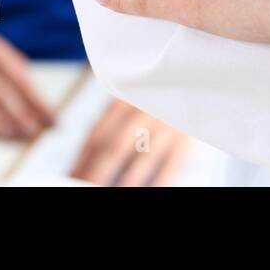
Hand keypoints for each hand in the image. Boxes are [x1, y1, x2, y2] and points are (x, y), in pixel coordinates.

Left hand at [70, 98, 192, 185]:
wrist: (197, 76)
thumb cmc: (161, 96)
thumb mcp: (135, 99)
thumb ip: (113, 122)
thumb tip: (86, 160)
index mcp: (125, 98)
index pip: (98, 133)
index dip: (83, 160)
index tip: (73, 176)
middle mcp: (144, 108)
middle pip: (114, 148)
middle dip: (97, 174)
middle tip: (86, 187)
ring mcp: (167, 121)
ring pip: (141, 157)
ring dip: (125, 182)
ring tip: (114, 193)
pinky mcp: (188, 134)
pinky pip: (171, 163)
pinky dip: (159, 180)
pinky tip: (149, 190)